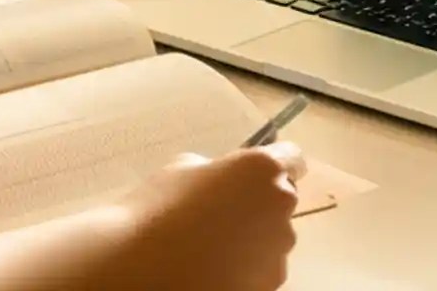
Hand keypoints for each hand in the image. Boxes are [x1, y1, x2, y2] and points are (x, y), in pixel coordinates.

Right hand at [114, 142, 306, 290]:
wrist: (144, 270)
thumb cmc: (159, 209)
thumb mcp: (181, 168)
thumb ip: (215, 169)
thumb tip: (221, 181)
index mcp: (263, 170)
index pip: (291, 157)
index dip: (271, 163)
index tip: (251, 174)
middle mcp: (281, 209)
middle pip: (279, 200)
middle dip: (256, 204)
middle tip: (217, 213)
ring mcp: (278, 252)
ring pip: (271, 238)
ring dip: (251, 238)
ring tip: (210, 246)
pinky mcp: (269, 285)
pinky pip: (260, 268)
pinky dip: (243, 268)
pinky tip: (211, 268)